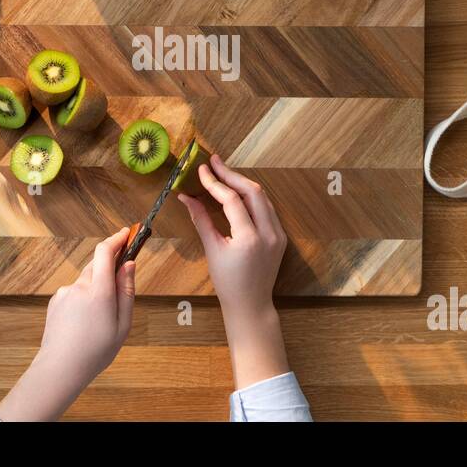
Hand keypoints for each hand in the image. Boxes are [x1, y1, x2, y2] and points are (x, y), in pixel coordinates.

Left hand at [0, 229, 134, 420]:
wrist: (60, 369)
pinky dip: (84, 300)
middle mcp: (79, 287)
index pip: (105, 252)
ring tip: (100, 319)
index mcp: (98, 292)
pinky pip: (75, 292)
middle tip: (122, 284)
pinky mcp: (55, 301)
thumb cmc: (95, 351)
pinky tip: (85, 323)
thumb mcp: (122, 324)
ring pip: (86, 280)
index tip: (128, 233)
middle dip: (110, 268)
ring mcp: (64, 293)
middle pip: (97, 264)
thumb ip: (126, 291)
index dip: (117, 239)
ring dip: (96, 288)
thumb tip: (129, 264)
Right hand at [179, 155, 290, 389]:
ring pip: (262, 197)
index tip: (201, 169)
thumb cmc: (228, 282)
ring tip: (223, 173)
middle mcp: (268, 233)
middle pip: (252, 191)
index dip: (215, 182)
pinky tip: (237, 191)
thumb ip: (201, 220)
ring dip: (242, 183)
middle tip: (213, 162)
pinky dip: (251, 196)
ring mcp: (278, 234)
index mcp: (249, 239)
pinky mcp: (280, 236)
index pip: (232, 200)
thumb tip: (185, 196)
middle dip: (231, 174)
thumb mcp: (212, 250)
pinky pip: (267, 208)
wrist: (251, 304)